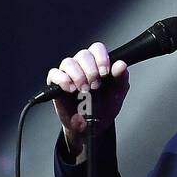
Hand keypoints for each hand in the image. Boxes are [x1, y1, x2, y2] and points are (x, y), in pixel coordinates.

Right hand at [45, 41, 129, 157]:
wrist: (92, 127)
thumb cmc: (104, 107)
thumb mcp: (117, 94)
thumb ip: (121, 79)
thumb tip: (121, 65)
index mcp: (97, 63)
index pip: (97, 48)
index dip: (101, 58)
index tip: (105, 73)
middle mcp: (82, 65)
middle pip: (83, 54)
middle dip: (91, 70)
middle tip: (95, 86)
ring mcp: (68, 73)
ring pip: (68, 62)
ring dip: (78, 75)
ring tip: (83, 90)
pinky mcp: (56, 83)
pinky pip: (54, 74)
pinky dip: (62, 80)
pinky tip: (71, 89)